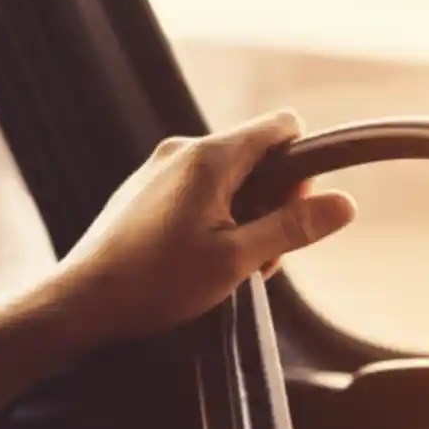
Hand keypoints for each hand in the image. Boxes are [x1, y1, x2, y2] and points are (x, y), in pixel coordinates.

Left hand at [48, 110, 354, 344]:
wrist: (81, 302)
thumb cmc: (157, 282)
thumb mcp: (239, 260)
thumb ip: (293, 227)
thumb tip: (346, 203)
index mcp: (210, 157)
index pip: (282, 127)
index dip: (303, 165)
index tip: (294, 212)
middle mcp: (183, 150)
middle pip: (258, 158)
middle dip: (273, 203)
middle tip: (260, 256)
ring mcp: (159, 168)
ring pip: (229, 180)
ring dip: (244, 219)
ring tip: (227, 267)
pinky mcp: (144, 190)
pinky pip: (198, 192)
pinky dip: (214, 221)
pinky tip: (198, 263)